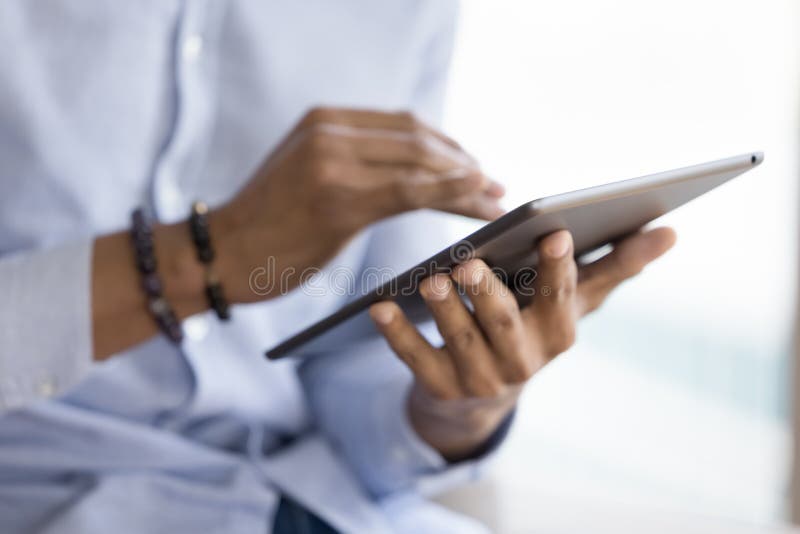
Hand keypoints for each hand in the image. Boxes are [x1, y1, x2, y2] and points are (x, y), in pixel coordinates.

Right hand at [212, 107, 504, 302]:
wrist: (220, 254)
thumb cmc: (267, 223)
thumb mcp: (307, 171)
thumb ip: (352, 159)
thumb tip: (412, 170)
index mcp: (324, 120)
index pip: (406, 124)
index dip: (449, 146)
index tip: (475, 167)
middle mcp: (331, 131)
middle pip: (420, 140)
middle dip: (465, 164)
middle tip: (495, 187)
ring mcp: (333, 162)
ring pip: (421, 164)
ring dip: (467, 183)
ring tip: (495, 202)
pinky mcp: (339, 200)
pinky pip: (410, 191)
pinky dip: (450, 194)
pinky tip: (477, 201)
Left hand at [368, 227, 675, 460]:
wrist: (485, 393)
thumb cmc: (534, 326)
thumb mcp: (573, 301)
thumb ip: (617, 266)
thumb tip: (671, 231)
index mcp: (558, 334)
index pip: (562, 299)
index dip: (559, 269)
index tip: (554, 232)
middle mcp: (522, 361)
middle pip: (504, 323)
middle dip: (488, 294)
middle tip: (469, 261)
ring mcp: (479, 379)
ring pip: (459, 341)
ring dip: (444, 310)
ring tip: (429, 278)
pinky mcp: (439, 387)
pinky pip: (414, 360)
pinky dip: (397, 333)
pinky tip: (379, 305)